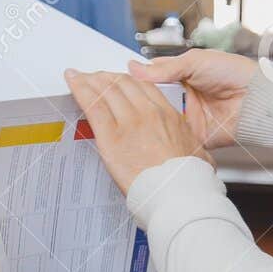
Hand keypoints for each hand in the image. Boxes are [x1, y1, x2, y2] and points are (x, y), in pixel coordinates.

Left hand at [65, 70, 212, 194]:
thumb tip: (198, 152)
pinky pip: (92, 104)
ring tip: (80, 77)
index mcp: (168, 116)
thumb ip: (194, 147)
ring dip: (90, 80)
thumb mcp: (199, 155)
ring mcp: (129, 122)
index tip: (120, 81)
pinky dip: (79, 89)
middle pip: (123, 83)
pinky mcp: (111, 136)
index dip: (128, 80)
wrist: (178, 194)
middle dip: (107, 77)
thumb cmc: (187, 181)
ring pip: (106, 89)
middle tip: (96, 78)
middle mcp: (148, 113)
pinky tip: (72, 81)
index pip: (143, 86)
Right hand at [126, 50, 256, 150]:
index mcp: (180, 76)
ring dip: (144, 121)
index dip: (133, 81)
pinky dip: (160, 138)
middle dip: (134, 102)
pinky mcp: (192, 137)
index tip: (112, 82)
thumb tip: (134, 68)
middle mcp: (181, 98)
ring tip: (124, 118)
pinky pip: (172, 139)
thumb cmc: (234, 73)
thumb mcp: (195, 62)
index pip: (149, 79)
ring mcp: (186, 118)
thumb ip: (164, 68)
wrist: (258, 100)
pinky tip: (144, 135)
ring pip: (157, 121)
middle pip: (149, 102)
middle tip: (114, 101)